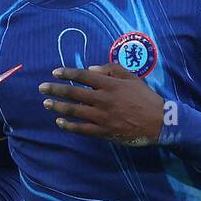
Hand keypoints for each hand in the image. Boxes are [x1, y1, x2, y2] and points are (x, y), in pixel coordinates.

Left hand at [38, 64, 164, 144]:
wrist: (159, 122)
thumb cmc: (145, 97)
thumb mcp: (132, 77)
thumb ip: (112, 70)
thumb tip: (92, 69)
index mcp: (109, 84)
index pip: (82, 76)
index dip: (67, 73)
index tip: (55, 72)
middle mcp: (103, 99)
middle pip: (73, 93)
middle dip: (55, 89)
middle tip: (42, 88)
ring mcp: (102, 117)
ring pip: (75, 111)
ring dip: (58, 106)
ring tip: (46, 104)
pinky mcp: (104, 131)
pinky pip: (82, 129)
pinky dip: (69, 125)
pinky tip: (60, 122)